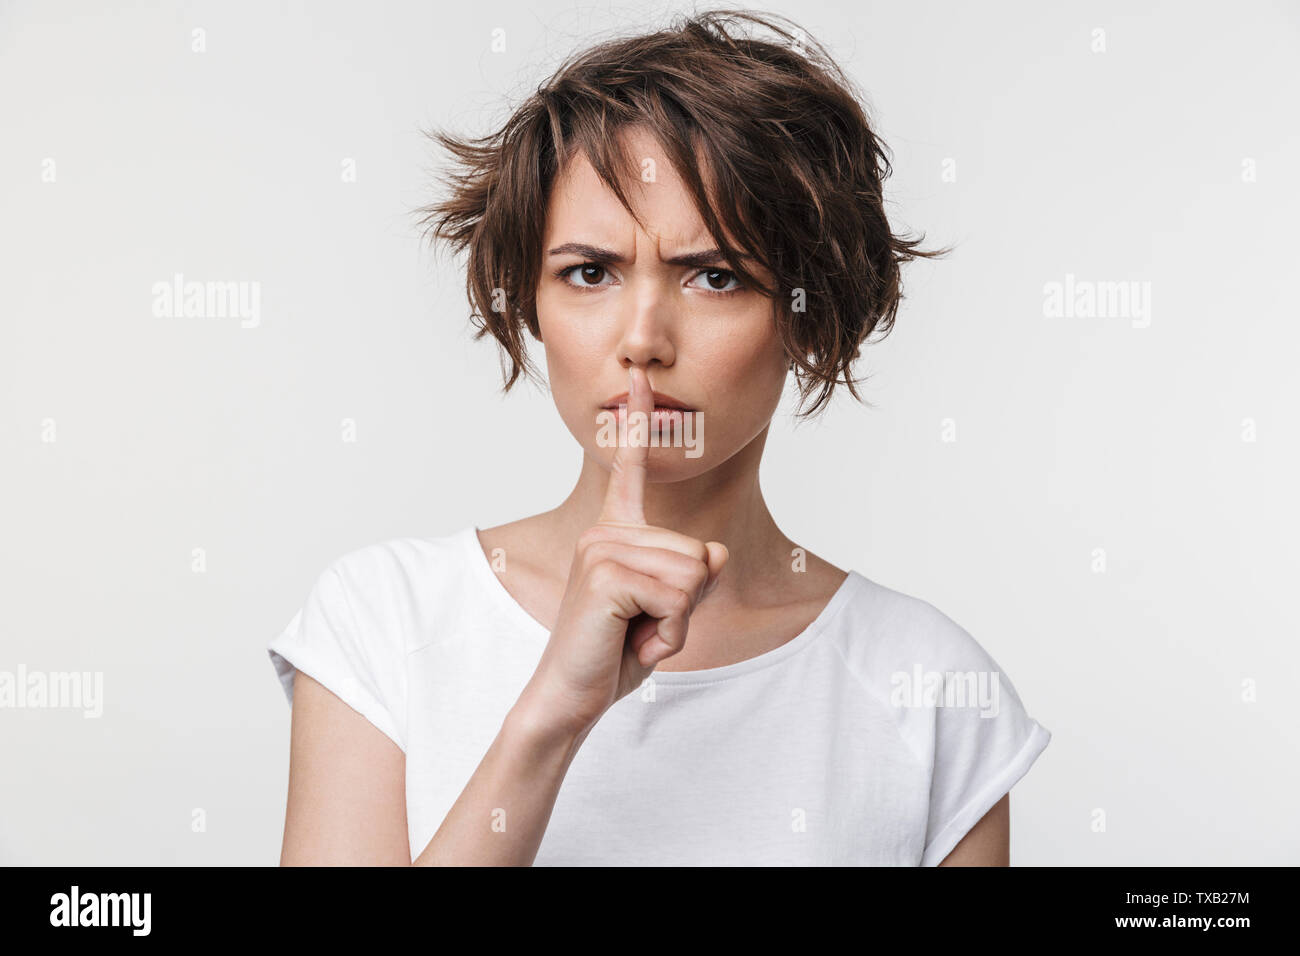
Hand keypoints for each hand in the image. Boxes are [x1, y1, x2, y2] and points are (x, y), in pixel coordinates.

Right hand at [521, 366, 727, 738]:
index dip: (636, 420)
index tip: (636, 374)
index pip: (631, 468)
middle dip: (686, 605)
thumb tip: (715, 552)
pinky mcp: (605, 573)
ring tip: (634, 633)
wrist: (572, 695)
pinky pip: (677, 596)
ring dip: (677, 621)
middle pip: (697, 553)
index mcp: (616, 531)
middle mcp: (606, 531)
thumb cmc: (614, 653)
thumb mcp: (668, 612)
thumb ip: (695, 578)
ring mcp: (602, 548)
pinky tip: (631, 640)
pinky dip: (668, 632)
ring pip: (692, 575)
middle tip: (642, 626)